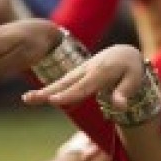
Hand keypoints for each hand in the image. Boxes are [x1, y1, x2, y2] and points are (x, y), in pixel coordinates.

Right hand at [23, 45, 145, 110]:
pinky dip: (50, 88)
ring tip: (26, 98)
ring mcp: (79, 70)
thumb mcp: (134, 80)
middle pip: (66, 83)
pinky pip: (63, 82)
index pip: (83, 87)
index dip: (68, 94)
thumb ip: (125, 93)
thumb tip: (120, 107)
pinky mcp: (76, 73)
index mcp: (101, 72)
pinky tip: (37, 97)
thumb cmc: (131, 70)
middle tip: (29, 98)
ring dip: (44, 90)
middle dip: (48, 92)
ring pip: (61, 82)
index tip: (53, 101)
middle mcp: (87, 70)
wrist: (124, 53)